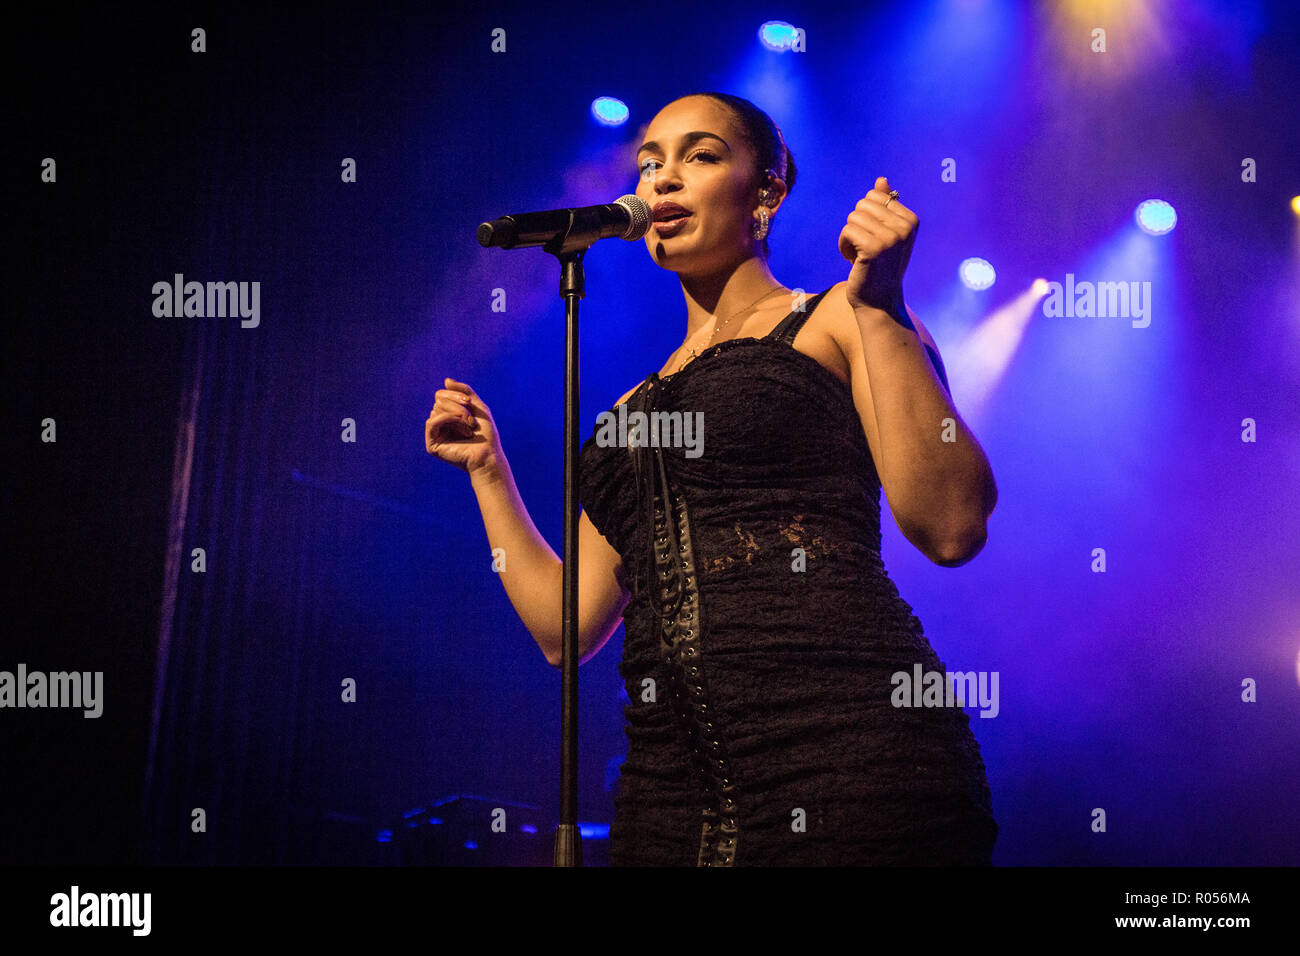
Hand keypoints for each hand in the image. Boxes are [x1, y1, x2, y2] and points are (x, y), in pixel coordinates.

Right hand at [425, 378, 502, 476]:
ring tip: (469, 428)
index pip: (441, 395)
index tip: (469, 402)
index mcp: (448, 414)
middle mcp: (440, 423)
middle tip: (472, 420)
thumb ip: (464, 391)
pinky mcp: (432, 444)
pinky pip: (431, 422)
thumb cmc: (485, 434)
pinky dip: (447, 420)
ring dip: (457, 415)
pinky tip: (462, 429)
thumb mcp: (477, 407)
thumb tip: (446, 380)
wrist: (488, 455)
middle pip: (438, 401)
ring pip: (436, 410)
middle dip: (457, 406)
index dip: (453, 394)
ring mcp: (435, 434)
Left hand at [838, 176, 917, 314]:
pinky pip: (847, 231)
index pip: (874, 196)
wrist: (880, 302)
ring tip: (859, 255)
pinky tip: (853, 260)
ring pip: (853, 217)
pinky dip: (844, 245)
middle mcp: (905, 227)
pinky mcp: (874, 249)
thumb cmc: (880, 267)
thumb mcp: (886, 234)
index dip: (866, 217)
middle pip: (862, 204)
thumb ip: (884, 206)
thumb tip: (880, 180)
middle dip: (855, 225)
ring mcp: (891, 238)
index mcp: (911, 220)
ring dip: (848, 237)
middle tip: (863, 248)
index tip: (873, 238)